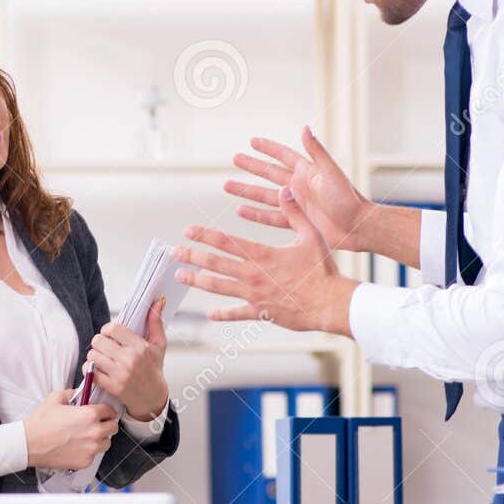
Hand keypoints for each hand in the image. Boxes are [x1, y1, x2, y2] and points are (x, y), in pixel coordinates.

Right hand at [23, 389, 119, 469]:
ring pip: (107, 442)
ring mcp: (91, 449)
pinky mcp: (85, 461)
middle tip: (98, 424)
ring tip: (88, 437)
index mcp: (89, 415)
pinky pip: (95, 455)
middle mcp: (94, 432)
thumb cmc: (40, 423)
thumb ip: (71, 393)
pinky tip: (78, 447)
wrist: (29, 444)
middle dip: (107, 424)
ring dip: (101, 439)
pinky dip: (89, 451)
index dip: (107, 410)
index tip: (104, 413)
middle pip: (113, 427)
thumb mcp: (55, 398)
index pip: (110, 411)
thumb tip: (77, 393)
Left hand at [87, 298, 169, 420]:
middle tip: (104, 347)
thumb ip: (155, 321)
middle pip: (98, 340)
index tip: (111, 335)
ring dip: (94, 356)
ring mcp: (120, 374)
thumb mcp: (159, 344)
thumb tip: (159, 300)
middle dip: (99, 342)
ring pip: (92, 355)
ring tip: (102, 358)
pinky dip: (91, 369)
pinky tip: (99, 369)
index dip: (107, 329)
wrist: (153, 398)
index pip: (112, 328)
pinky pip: (91, 371)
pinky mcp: (112, 387)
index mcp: (140, 346)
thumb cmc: (154, 369)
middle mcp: (130, 360)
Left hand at [174, 186, 358, 333]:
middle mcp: (252, 275)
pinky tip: (209, 313)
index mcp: (262, 255)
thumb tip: (286, 190)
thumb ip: (295, 212)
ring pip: (218, 287)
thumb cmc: (322, 271)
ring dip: (197, 280)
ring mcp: (254, 295)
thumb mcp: (310, 235)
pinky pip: (237, 313)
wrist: (329, 304)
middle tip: (174, 252)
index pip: (225, 242)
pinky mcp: (261, 312)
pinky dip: (222, 313)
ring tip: (180, 276)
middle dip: (192, 256)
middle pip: (215, 264)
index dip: (204, 235)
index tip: (188, 231)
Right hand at [225, 126, 371, 251]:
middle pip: (269, 174)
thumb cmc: (348, 199)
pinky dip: (255, 214)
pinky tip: (241, 210)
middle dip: (252, 166)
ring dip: (247, 191)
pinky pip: (270, 216)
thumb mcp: (331, 172)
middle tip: (235, 159)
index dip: (268, 148)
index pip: (283, 155)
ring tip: (228, 186)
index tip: (252, 141)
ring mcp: (295, 204)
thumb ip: (316, 151)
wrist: (357, 227)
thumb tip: (305, 127)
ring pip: (264, 195)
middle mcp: (298, 186)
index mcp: (307, 171)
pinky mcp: (295, 221)